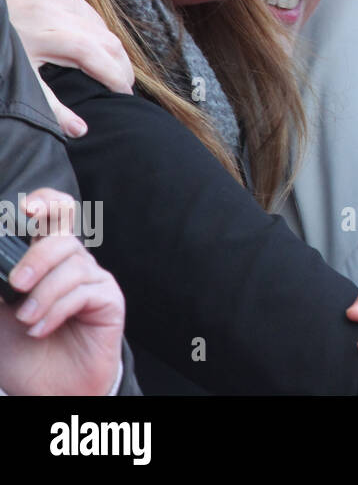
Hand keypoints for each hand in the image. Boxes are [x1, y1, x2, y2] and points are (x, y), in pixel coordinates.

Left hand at [0, 189, 123, 394]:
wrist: (44, 388)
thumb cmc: (21, 350)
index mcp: (46, 258)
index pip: (57, 214)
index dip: (46, 202)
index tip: (25, 210)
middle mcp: (72, 264)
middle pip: (64, 237)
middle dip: (37, 256)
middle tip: (16, 284)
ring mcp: (93, 280)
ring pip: (74, 265)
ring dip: (43, 293)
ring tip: (26, 320)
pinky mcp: (109, 301)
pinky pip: (85, 291)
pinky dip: (57, 310)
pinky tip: (40, 329)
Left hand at [3, 0, 133, 136]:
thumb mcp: (18, 79)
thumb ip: (51, 106)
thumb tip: (81, 131)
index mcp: (49, 36)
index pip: (100, 58)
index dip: (117, 79)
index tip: (124, 97)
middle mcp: (58, 12)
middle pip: (109, 42)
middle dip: (122, 66)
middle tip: (123, 86)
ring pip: (103, 27)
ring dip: (113, 50)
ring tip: (112, 69)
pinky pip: (90, 13)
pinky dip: (98, 31)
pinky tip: (94, 46)